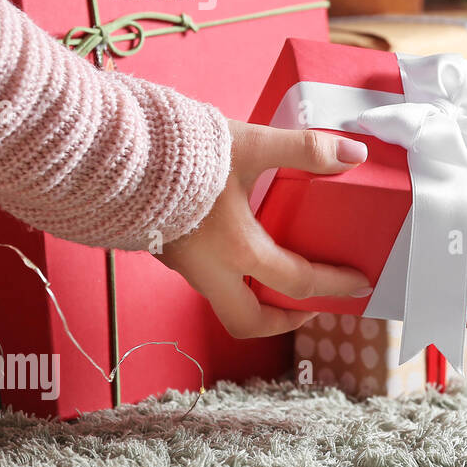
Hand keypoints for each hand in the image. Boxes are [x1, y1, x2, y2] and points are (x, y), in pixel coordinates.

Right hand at [157, 119, 371, 337]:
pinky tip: (241, 244)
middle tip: (310, 304)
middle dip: (285, 320)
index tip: (358, 284)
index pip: (298, 283)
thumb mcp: (250, 144)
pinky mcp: (165, 249)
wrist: (108, 150)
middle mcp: (207, 269)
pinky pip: (205, 278)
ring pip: (224, 302)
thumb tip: (352, 157)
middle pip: (249, 322)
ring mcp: (182, 264)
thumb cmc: (176, 150)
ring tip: (281, 272)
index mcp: (236, 250)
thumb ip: (304, 150)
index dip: (334, 286)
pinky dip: (232, 275)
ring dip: (257, 297)